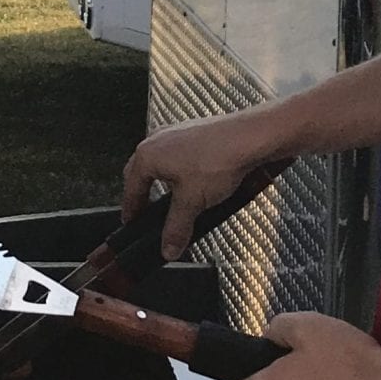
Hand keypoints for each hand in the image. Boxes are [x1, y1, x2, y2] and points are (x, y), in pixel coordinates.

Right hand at [122, 114, 267, 259]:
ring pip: (161, 162)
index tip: (131, 222)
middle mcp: (158, 140)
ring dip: (163, 182)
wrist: (250, 138)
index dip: (131, 210)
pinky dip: (180, 172)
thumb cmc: (219, 157)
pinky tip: (195, 184)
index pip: (131, 189)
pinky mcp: (195, 132)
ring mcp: (176, 133)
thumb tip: (168, 246)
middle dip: (143, 194)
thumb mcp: (192, 203)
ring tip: (173, 201)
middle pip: (142, 173)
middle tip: (147, 213)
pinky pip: (179, 155)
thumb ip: (176, 228)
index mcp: (147, 155)